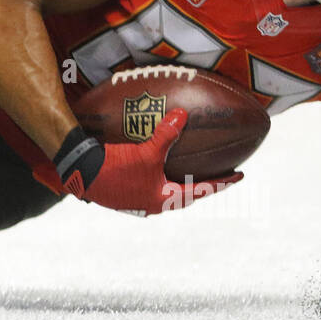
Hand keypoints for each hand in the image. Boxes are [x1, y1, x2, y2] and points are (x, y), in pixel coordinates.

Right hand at [60, 110, 242, 215]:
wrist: (80, 173)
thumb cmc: (117, 167)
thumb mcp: (146, 152)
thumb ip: (166, 135)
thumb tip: (183, 115)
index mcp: (163, 199)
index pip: (200, 191)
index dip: (222, 183)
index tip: (240, 176)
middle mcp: (152, 204)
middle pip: (184, 195)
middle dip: (200, 185)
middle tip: (217, 175)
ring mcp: (136, 201)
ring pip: (165, 191)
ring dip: (178, 181)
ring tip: (187, 170)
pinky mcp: (122, 194)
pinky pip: (148, 184)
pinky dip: (158, 175)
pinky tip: (153, 164)